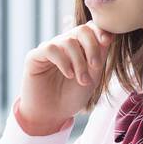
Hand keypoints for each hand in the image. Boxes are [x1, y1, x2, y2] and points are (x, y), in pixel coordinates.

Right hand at [17, 19, 114, 133]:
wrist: (52, 115)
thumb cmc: (72, 97)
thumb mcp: (93, 76)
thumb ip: (99, 56)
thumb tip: (108, 35)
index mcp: (79, 47)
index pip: (90, 28)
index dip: (100, 31)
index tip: (107, 42)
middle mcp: (63, 45)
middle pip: (81, 30)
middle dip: (92, 47)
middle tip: (96, 66)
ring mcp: (49, 49)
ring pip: (68, 41)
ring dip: (79, 61)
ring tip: (82, 79)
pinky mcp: (34, 57)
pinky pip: (50, 49)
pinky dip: (63, 61)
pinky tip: (69, 75)